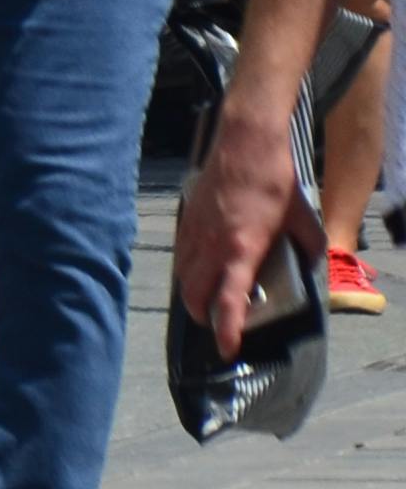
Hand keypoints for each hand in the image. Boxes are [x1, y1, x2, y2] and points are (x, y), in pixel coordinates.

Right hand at [177, 97, 325, 348]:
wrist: (246, 142)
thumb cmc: (275, 181)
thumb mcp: (303, 220)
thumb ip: (307, 248)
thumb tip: (309, 263)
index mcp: (242, 249)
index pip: (229, 300)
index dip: (227, 329)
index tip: (226, 348)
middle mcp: (213, 244)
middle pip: (193, 292)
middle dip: (202, 315)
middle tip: (215, 324)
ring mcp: (196, 228)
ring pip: (182, 273)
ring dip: (192, 291)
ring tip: (205, 298)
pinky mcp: (188, 215)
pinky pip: (181, 251)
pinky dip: (187, 266)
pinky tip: (199, 264)